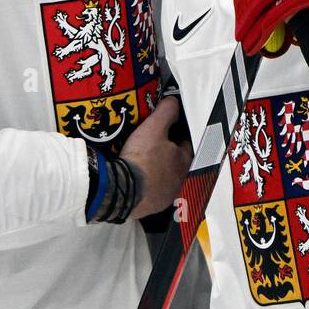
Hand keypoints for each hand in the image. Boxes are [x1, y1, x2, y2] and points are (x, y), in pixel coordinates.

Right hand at [121, 96, 192, 218]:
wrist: (123, 191)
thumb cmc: (142, 159)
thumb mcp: (153, 127)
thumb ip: (166, 112)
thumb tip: (173, 102)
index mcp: (185, 160)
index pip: (185, 143)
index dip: (174, 135)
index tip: (163, 132)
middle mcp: (180, 180)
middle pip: (176, 163)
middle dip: (167, 155)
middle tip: (151, 148)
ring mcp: (168, 195)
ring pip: (166, 179)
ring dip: (158, 172)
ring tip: (142, 164)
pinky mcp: (153, 206)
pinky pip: (153, 194)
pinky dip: (147, 187)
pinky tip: (136, 181)